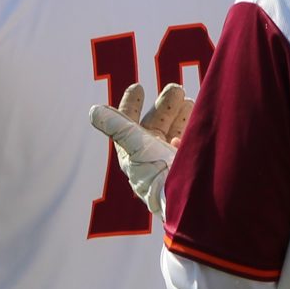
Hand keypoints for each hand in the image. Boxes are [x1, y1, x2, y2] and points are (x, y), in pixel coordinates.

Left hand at [88, 82, 191, 219]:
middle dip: (165, 105)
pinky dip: (192, 128)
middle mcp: (152, 157)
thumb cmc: (161, 175)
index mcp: (135, 154)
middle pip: (156, 124)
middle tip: (176, 88)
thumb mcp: (138, 147)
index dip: (131, 104)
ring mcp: (172, 160)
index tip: (138, 86)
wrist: (192, 202)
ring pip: (175, 130)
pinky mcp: (191, 163)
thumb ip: (118, 127)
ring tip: (189, 100)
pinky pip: (190, 141)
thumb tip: (93, 111)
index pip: (128, 125)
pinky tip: (197, 125)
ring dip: (180, 114)